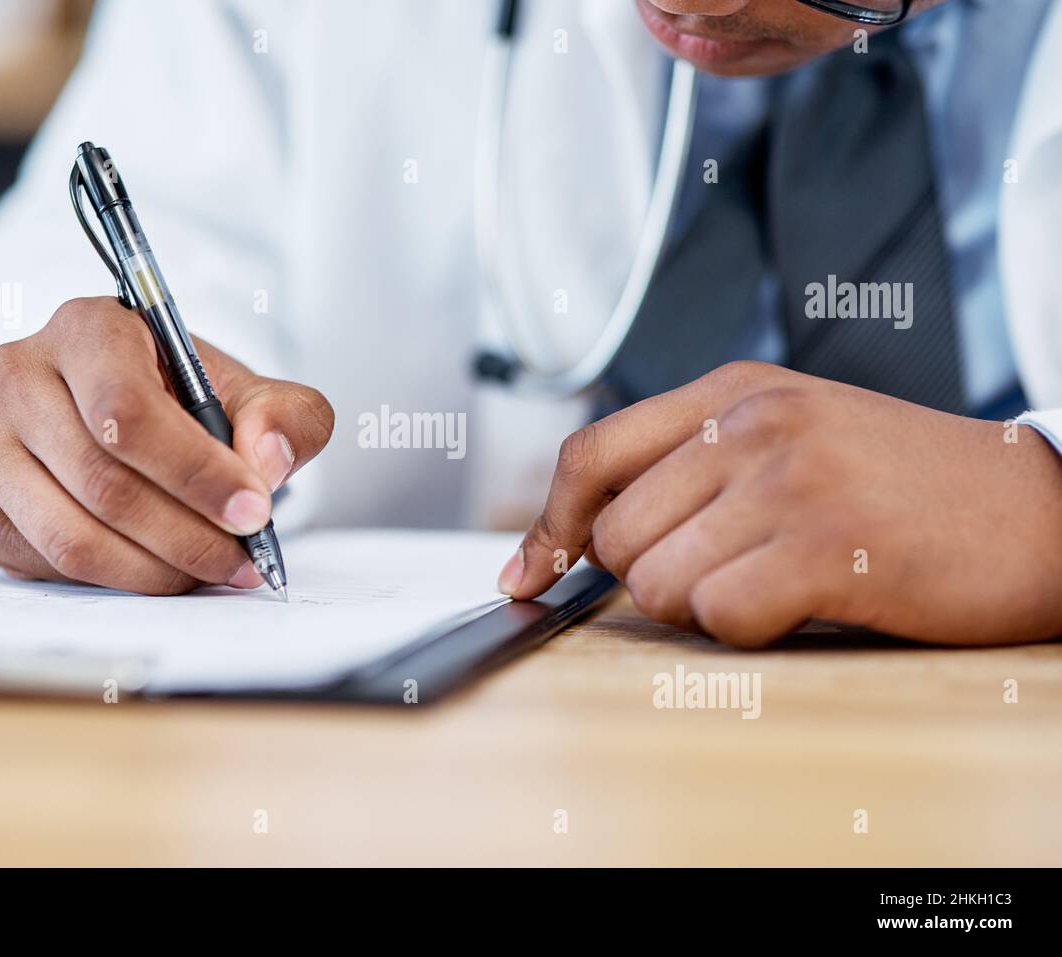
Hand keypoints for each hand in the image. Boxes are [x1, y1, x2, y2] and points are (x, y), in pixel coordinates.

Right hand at [0, 297, 333, 593]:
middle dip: (187, 534)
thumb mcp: (250, 392)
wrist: (122, 416)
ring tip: (210, 571)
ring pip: (71, 535)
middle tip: (242, 558)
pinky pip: (49, 565)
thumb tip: (266, 461)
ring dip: (155, 570)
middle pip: (102, 482)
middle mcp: (16, 376)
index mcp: (85, 329)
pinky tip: (161, 570)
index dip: (195, 471)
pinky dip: (116, 581)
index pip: (126, 410)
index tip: (253, 510)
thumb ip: (285, 415)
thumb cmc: (183, 399)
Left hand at [499, 361, 1061, 646]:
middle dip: (654, 578)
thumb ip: (690, 469)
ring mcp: (788, 478)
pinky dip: (750, 630)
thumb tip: (573, 542)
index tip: (528, 577)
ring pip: (656, 585)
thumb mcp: (791, 437)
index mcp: (732, 390)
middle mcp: (751, 422)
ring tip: (780, 580)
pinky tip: (807, 601)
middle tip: (732, 572)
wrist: (1039, 509)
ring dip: (706, 606)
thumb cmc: (905, 486)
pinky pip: (719, 617)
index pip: (590, 453)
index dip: (548, 526)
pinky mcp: (826, 545)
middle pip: (614, 538)